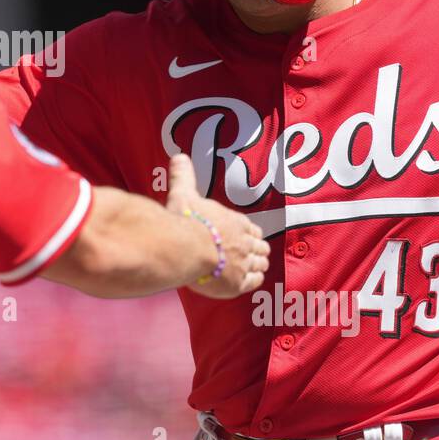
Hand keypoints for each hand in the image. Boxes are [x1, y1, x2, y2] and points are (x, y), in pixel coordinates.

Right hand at [164, 154, 270, 298]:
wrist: (184, 248)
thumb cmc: (184, 220)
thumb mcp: (183, 193)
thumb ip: (183, 177)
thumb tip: (178, 156)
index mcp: (235, 221)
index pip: (251, 228)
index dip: (250, 232)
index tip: (247, 235)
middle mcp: (244, 241)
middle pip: (260, 246)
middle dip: (257, 249)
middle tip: (250, 254)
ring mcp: (243, 263)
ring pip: (260, 264)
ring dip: (257, 265)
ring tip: (251, 267)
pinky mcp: (238, 283)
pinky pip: (254, 282)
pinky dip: (253, 280)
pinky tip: (248, 280)